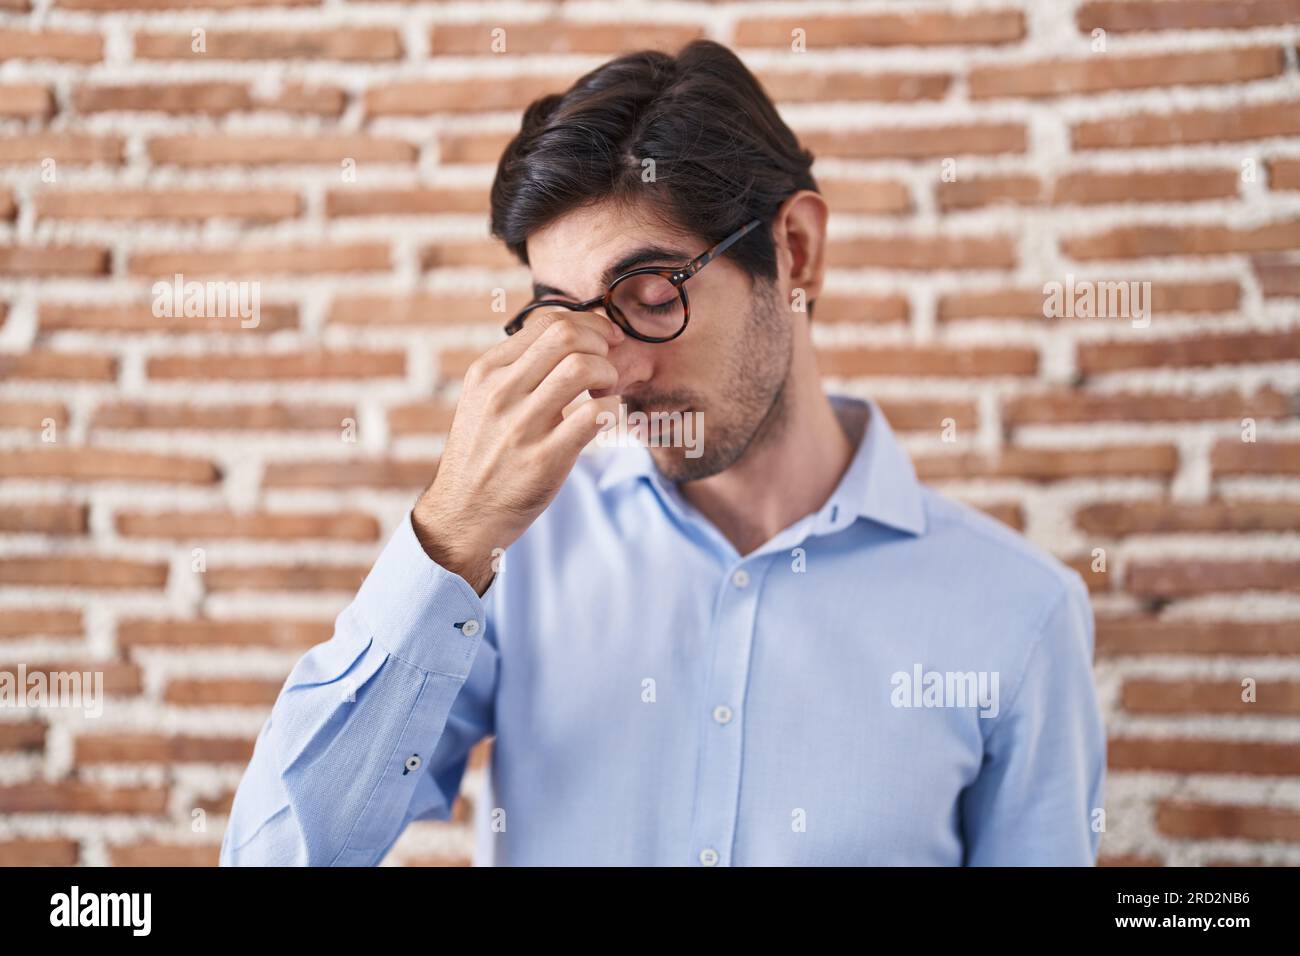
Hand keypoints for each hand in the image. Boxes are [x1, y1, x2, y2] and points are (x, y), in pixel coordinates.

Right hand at [412, 310, 623, 593]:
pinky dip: (613, 409)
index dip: (588, 324)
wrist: (463, 514)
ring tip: (606, 391)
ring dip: (608, 374)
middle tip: (610, 363)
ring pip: (582, 368)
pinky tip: (607, 417)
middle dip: (601, 342)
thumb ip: (518, 368)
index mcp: (487, 372)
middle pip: (566, 336)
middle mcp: (501, 392)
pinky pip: (595, 415)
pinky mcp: (545, 459)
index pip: (547, 322)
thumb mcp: (483, 400)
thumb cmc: (484, 454)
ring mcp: (522, 426)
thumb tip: (570, 335)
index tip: (605, 339)